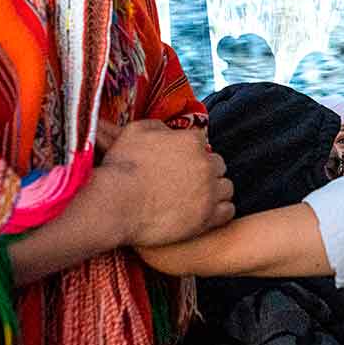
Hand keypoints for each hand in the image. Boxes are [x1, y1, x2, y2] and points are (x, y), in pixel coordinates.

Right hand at [101, 119, 233, 245]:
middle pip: (217, 164)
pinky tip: (204, 213)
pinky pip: (227, 211)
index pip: (201, 143)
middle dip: (205, 171)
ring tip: (198, 198)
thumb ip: (159, 126)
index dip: (190, 153)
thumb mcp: (135, 131)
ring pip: (226, 187)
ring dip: (215, 191)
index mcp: (192, 141)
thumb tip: (168, 130)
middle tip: (188, 182)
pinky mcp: (207, 218)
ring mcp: (208, 192)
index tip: (180, 163)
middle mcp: (205, 164)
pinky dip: (219, 211)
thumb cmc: (121, 167)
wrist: (115, 203)